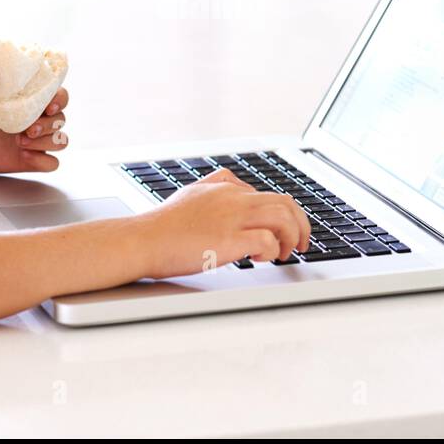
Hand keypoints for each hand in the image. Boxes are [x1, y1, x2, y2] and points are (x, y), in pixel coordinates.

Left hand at [0, 81, 69, 173]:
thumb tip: (8, 61)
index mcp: (34, 98)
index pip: (60, 95)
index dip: (60, 100)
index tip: (48, 105)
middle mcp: (40, 118)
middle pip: (62, 119)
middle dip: (48, 125)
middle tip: (28, 130)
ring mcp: (38, 140)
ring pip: (61, 141)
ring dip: (45, 142)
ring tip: (20, 143)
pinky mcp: (32, 160)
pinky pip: (52, 163)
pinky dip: (41, 160)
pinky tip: (24, 156)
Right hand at [132, 168, 310, 278]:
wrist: (141, 240)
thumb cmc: (162, 225)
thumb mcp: (191, 192)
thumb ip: (214, 186)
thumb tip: (232, 184)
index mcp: (226, 188)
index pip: (270, 194)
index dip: (285, 215)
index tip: (286, 231)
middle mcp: (233, 198)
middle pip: (285, 203)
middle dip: (300, 225)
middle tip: (301, 244)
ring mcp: (232, 218)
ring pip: (282, 218)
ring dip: (291, 237)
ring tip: (285, 253)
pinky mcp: (228, 240)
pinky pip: (267, 241)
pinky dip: (272, 250)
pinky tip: (262, 259)